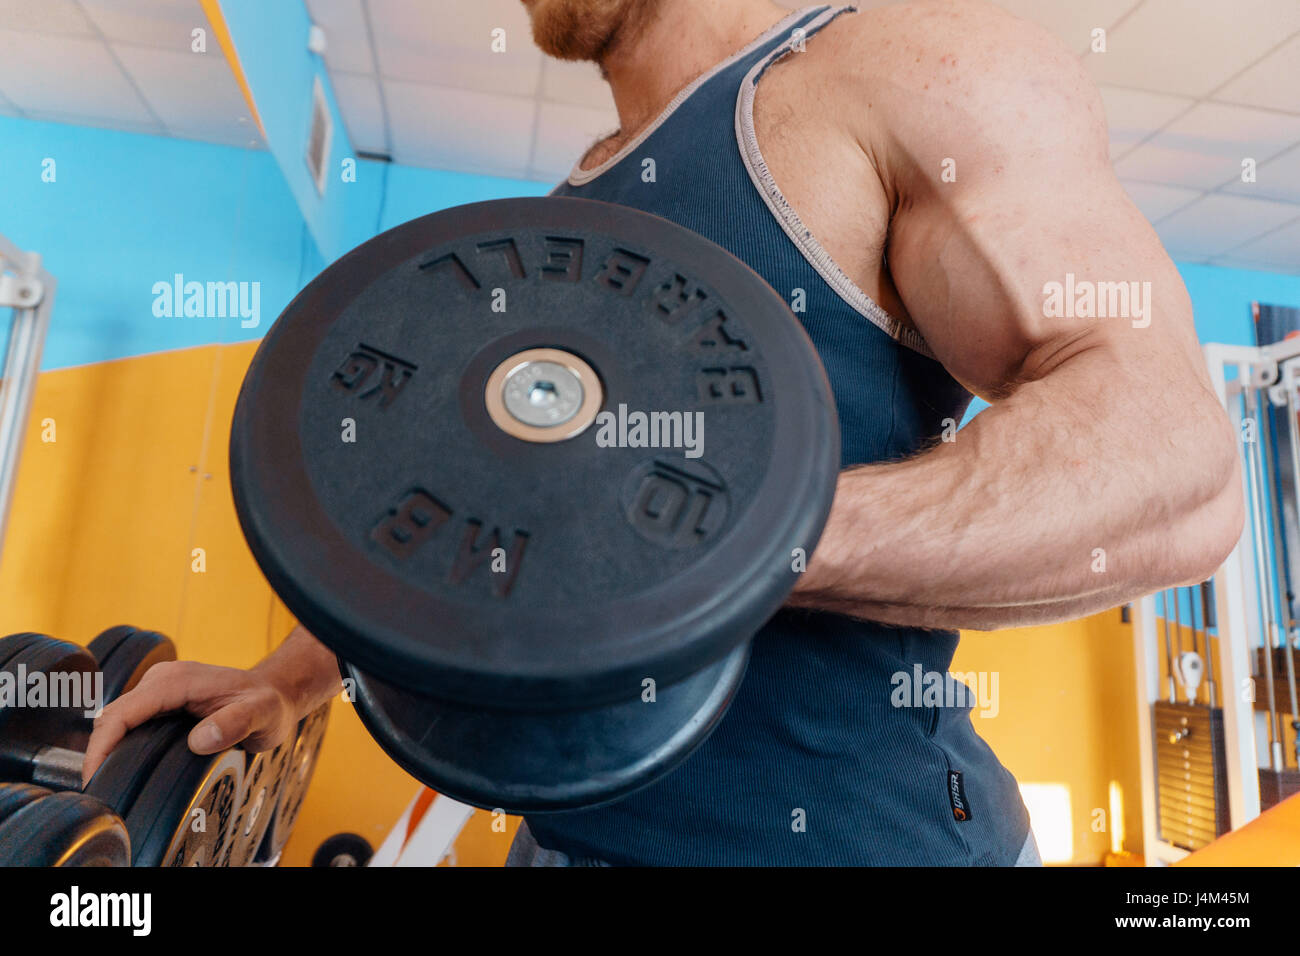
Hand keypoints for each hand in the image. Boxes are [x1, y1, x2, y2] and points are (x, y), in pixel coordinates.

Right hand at [82, 661, 297, 784]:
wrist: (275, 693)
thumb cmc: (269, 704)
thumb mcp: (262, 715)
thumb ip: (235, 724)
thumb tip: (199, 740)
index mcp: (178, 681)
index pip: (124, 712)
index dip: (103, 745)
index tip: (95, 775)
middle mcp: (162, 680)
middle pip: (112, 716)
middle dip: (98, 752)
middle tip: (98, 789)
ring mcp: (159, 689)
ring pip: (117, 719)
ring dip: (106, 749)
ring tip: (104, 784)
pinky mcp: (161, 701)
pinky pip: (130, 722)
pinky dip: (120, 744)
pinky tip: (122, 768)